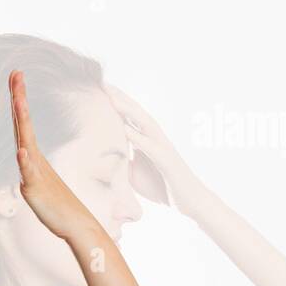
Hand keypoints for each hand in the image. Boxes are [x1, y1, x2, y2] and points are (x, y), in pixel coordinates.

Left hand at [8, 70, 99, 242]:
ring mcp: (36, 173)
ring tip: (18, 100)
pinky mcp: (37, 190)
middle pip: (23, 125)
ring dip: (22, 122)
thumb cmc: (59, 206)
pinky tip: (22, 151)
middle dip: (19, 98)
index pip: (22, 123)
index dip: (18, 99)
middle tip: (16, 73)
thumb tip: (25, 159)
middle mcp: (34, 160)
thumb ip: (31, 169)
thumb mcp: (38, 183)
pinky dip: (26, 163)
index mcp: (33, 156)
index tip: (16, 76)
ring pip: (26, 143)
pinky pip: (30, 175)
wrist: (77, 225)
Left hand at [104, 83, 199, 215]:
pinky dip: (138, 138)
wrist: (188, 201)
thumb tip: (101, 158)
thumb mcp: (133, 173)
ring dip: (129, 110)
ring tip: (112, 98)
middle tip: (103, 83)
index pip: (128, 118)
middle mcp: (155, 139)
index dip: (114, 104)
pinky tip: (125, 130)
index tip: (96, 90)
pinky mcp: (167, 161)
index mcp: (145, 141)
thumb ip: (120, 161)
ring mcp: (163, 147)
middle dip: (120, 98)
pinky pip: (152, 147)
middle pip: (136, 114)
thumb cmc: (161, 186)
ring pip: (145, 124)